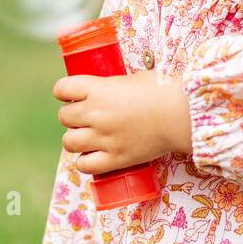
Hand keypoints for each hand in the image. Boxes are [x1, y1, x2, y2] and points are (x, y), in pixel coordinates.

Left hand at [54, 69, 193, 175]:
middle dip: (71, 116)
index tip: (70, 94)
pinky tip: (92, 156)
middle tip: (85, 116)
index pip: (62, 88)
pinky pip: (84, 165)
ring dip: (75, 138)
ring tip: (87, 137)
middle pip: (63, 116)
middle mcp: (95, 114)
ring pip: (68, 142)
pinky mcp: (114, 159)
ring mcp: (103, 138)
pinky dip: (85, 161)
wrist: (180, 114)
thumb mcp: (132, 78)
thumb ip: (113, 87)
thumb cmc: (162, 90)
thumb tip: (107, 90)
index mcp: (98, 89)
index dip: (64, 91)